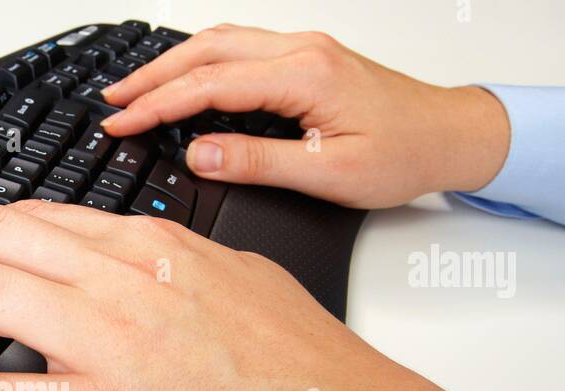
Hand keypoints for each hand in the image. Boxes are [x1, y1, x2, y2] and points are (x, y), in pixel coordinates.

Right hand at [100, 24, 510, 207]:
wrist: (452, 134)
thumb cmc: (404, 154)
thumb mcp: (330, 173)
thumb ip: (260, 162)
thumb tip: (200, 154)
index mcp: (305, 76)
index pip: (211, 85)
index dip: (158, 105)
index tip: (122, 124)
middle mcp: (302, 50)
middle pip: (207, 50)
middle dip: (152, 76)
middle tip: (112, 103)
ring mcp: (304, 48)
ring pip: (221, 42)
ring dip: (173, 63)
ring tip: (134, 89)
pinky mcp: (307, 57)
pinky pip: (240, 48)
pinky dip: (201, 61)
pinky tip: (184, 78)